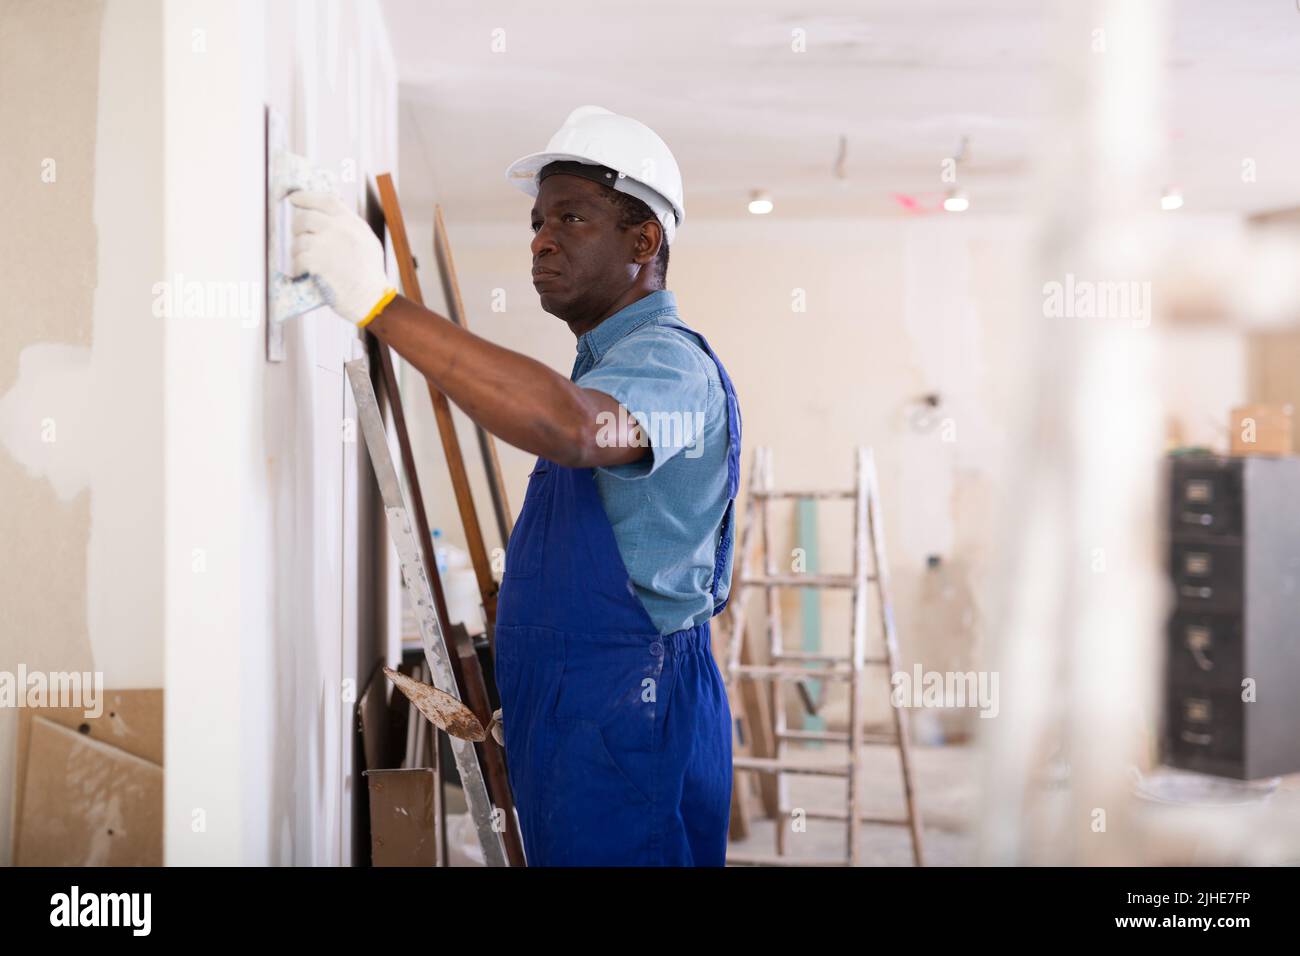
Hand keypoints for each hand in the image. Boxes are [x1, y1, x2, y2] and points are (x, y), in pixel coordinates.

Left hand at [289, 191, 395, 325]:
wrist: (371, 298)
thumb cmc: (370, 276)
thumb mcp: (368, 243)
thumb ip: (350, 228)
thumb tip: (327, 220)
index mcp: (353, 223)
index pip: (326, 200)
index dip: (306, 197)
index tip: (294, 198)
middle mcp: (339, 229)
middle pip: (306, 217)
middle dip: (297, 227)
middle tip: (298, 235)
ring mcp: (326, 245)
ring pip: (299, 240)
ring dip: (297, 251)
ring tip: (303, 261)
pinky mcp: (317, 262)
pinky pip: (297, 259)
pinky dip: (297, 267)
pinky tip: (302, 272)